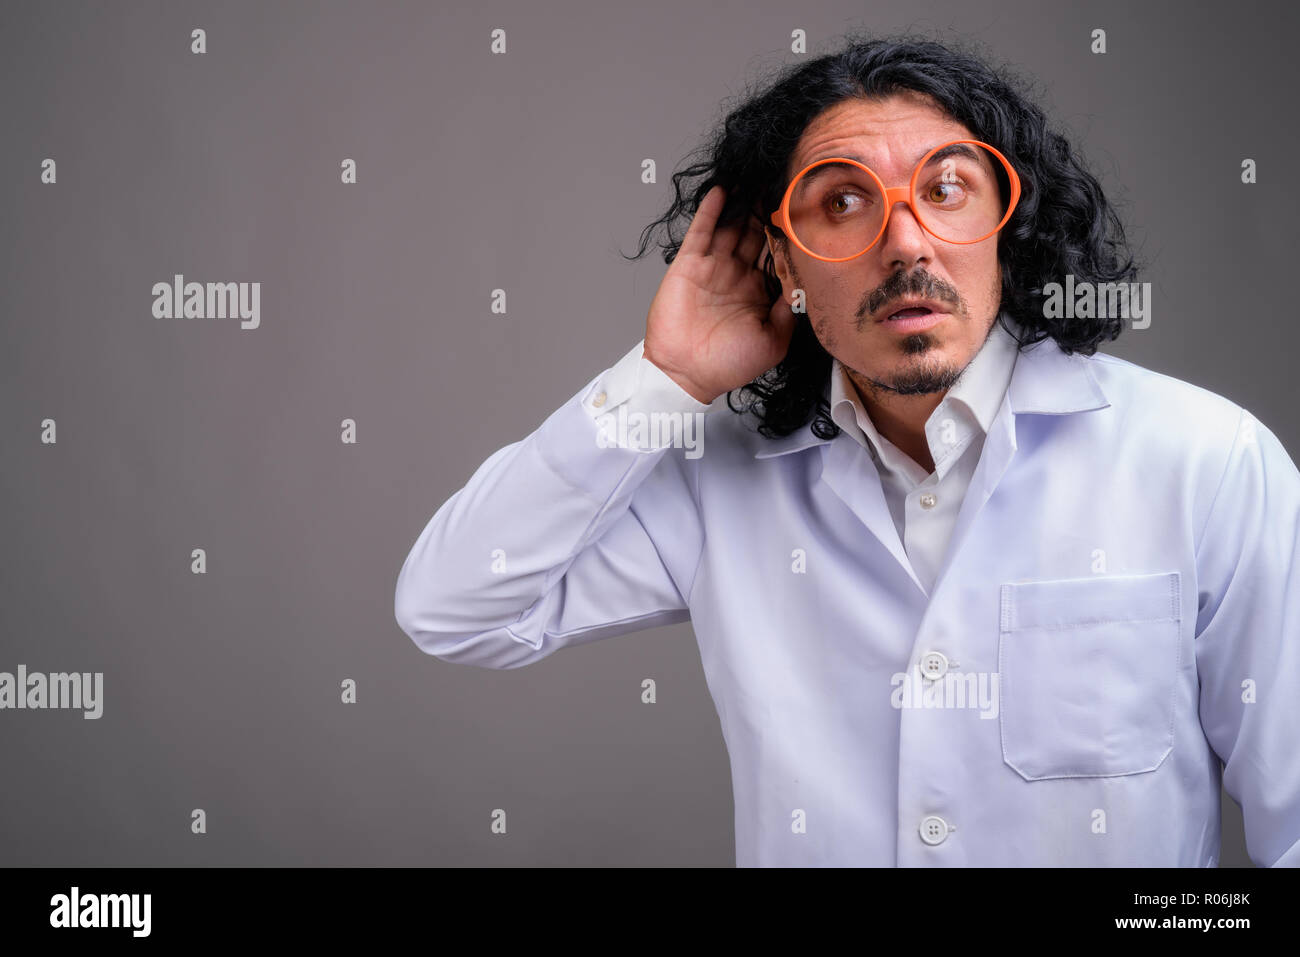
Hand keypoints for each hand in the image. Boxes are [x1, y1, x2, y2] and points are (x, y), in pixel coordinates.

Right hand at [643, 184, 797, 404]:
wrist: (686, 374)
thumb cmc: (729, 364)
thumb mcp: (774, 341)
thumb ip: (790, 310)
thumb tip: (806, 282)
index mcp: (758, 291)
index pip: (776, 253)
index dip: (788, 233)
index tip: (803, 210)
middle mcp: (737, 274)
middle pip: (756, 232)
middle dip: (768, 209)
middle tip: (783, 181)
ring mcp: (712, 266)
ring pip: (732, 225)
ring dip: (744, 203)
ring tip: (757, 177)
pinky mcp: (689, 263)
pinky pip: (702, 230)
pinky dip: (712, 209)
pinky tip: (724, 189)